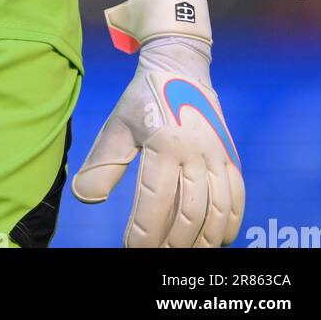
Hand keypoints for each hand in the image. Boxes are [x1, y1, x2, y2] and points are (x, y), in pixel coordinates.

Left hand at [71, 0, 243, 247]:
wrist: (180, 66)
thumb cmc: (143, 98)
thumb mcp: (117, 125)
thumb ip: (102, 163)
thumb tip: (84, 197)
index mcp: (164, 143)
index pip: (156, 201)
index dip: (145, 232)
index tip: (132, 247)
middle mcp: (195, 151)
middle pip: (189, 213)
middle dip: (171, 241)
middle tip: (154, 253)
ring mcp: (217, 155)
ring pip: (217, 211)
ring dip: (201, 239)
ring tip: (180, 251)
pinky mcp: (230, 156)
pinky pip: (237, 197)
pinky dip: (229, 223)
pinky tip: (215, 238)